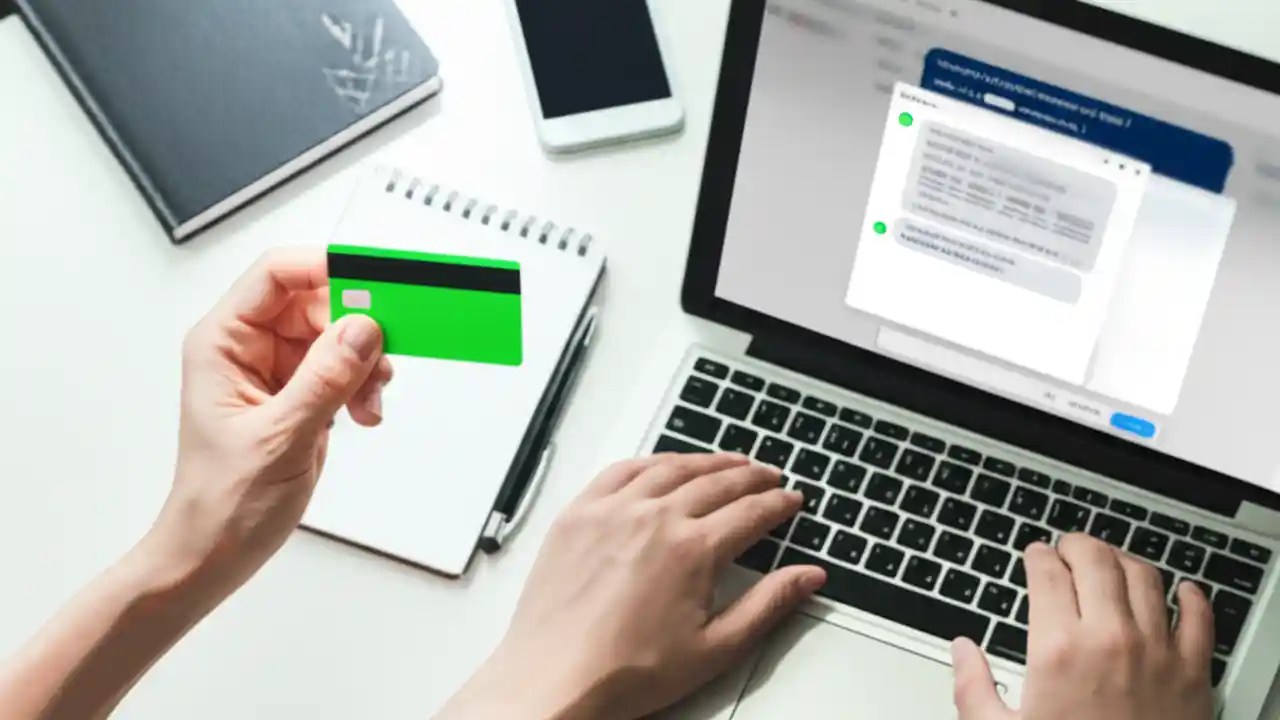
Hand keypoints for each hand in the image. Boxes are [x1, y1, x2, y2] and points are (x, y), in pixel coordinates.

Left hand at [146, 248, 392, 598]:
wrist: (216, 552)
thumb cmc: (221, 503)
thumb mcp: (279, 437)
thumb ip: (324, 379)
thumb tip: (362, 329)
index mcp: (223, 343)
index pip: (277, 276)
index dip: (326, 269)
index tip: (373, 282)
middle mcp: (248, 349)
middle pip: (317, 304)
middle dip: (357, 329)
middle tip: (382, 356)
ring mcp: (276, 371)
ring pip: (338, 336)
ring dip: (365, 364)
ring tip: (369, 399)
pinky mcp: (300, 394)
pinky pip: (344, 368)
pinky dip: (364, 386)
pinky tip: (363, 413)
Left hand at [439, 453, 826, 719]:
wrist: (555, 679)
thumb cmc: (626, 672)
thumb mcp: (715, 648)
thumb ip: (768, 605)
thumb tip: (807, 577)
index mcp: (692, 550)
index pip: (751, 512)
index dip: (779, 505)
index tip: (792, 500)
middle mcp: (654, 518)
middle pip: (716, 482)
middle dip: (750, 477)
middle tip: (768, 476)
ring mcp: (612, 510)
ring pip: (670, 468)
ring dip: (706, 461)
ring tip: (727, 462)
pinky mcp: (578, 514)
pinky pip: (621, 470)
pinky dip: (651, 461)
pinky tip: (663, 463)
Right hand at [952, 534, 1214, 719]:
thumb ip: (973, 689)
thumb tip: (962, 652)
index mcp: (1057, 649)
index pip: (1047, 572)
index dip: (1037, 556)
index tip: (1035, 555)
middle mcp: (1109, 639)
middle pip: (1097, 560)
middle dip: (1078, 545)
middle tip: (1069, 547)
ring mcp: (1156, 652)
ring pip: (1145, 576)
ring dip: (1125, 560)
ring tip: (1113, 562)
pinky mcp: (1193, 673)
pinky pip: (1198, 616)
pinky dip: (1190, 596)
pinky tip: (1181, 592)